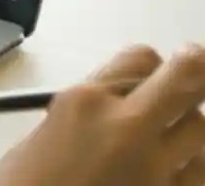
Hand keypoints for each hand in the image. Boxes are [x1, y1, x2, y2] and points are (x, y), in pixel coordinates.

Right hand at [0, 43, 204, 185]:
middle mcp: (127, 125)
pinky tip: (179, 173)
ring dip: (193, 133)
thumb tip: (117, 110)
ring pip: (202, 130)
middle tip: (195, 68)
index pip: (140, 58)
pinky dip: (194, 170)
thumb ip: (86, 117)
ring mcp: (156, 167)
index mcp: (84, 102)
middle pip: (187, 79)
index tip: (150, 75)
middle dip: (195, 69)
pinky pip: (202, 175)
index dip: (149, 66)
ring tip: (180, 140)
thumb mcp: (44, 138)